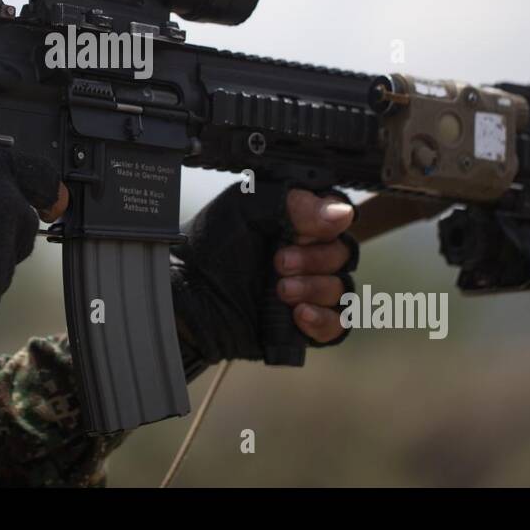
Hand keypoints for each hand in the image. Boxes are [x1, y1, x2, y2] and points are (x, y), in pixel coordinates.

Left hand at [170, 182, 357, 363]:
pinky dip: (324, 320)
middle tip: (279, 262)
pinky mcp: (301, 325)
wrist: (186, 297)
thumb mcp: (244, 208)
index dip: (328, 224)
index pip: (338, 217)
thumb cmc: (207, 248)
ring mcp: (305, 290)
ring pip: (342, 289)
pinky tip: (299, 314)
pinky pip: (337, 325)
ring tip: (280, 290)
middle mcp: (304, 254)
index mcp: (295, 223)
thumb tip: (343, 213)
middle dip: (316, 258)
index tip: (302, 231)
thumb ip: (295, 204)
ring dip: (315, 288)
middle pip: (343, 253)